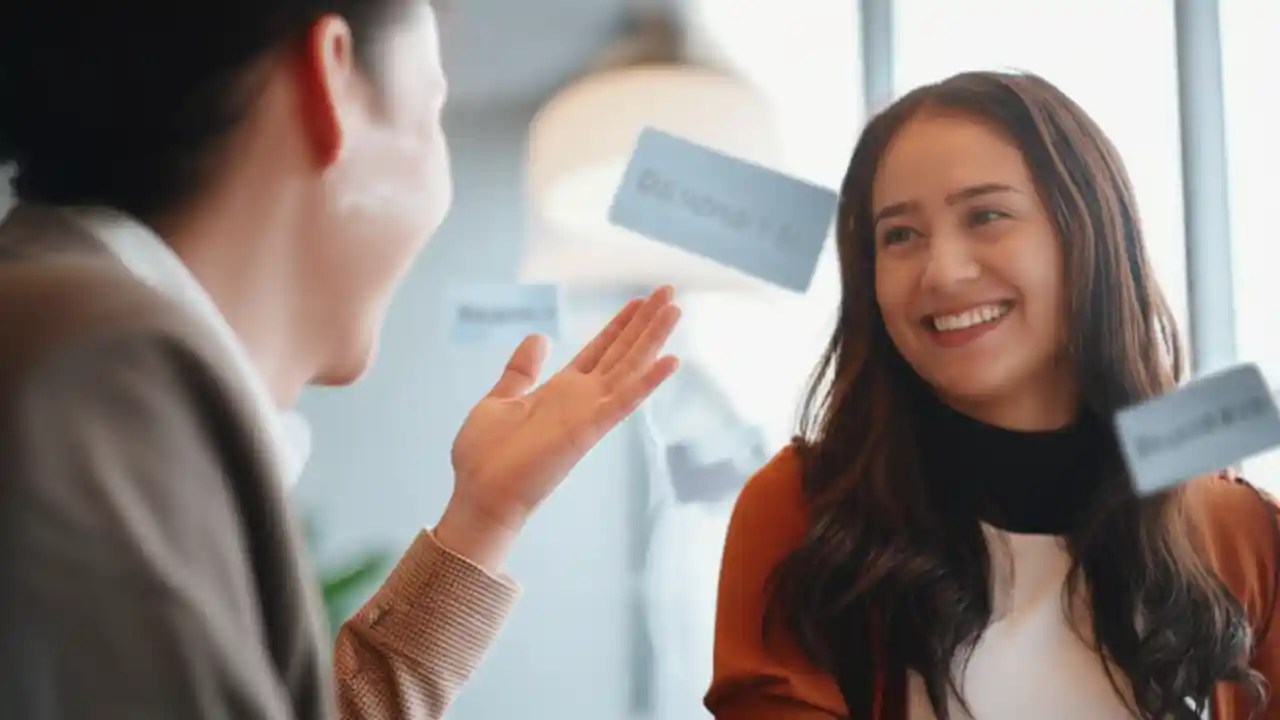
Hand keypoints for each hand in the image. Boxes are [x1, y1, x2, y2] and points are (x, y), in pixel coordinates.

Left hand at [435, 286, 681, 570]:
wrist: (480, 496)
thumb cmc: (484, 457)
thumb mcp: (499, 400)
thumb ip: (521, 371)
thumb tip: (538, 337)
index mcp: (561, 390)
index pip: (599, 350)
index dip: (619, 325)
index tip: (638, 300)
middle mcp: (581, 398)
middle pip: (621, 352)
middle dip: (644, 321)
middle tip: (668, 290)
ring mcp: (588, 413)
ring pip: (629, 368)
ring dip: (653, 338)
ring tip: (675, 308)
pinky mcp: (588, 430)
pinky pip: (624, 401)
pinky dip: (648, 381)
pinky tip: (672, 359)